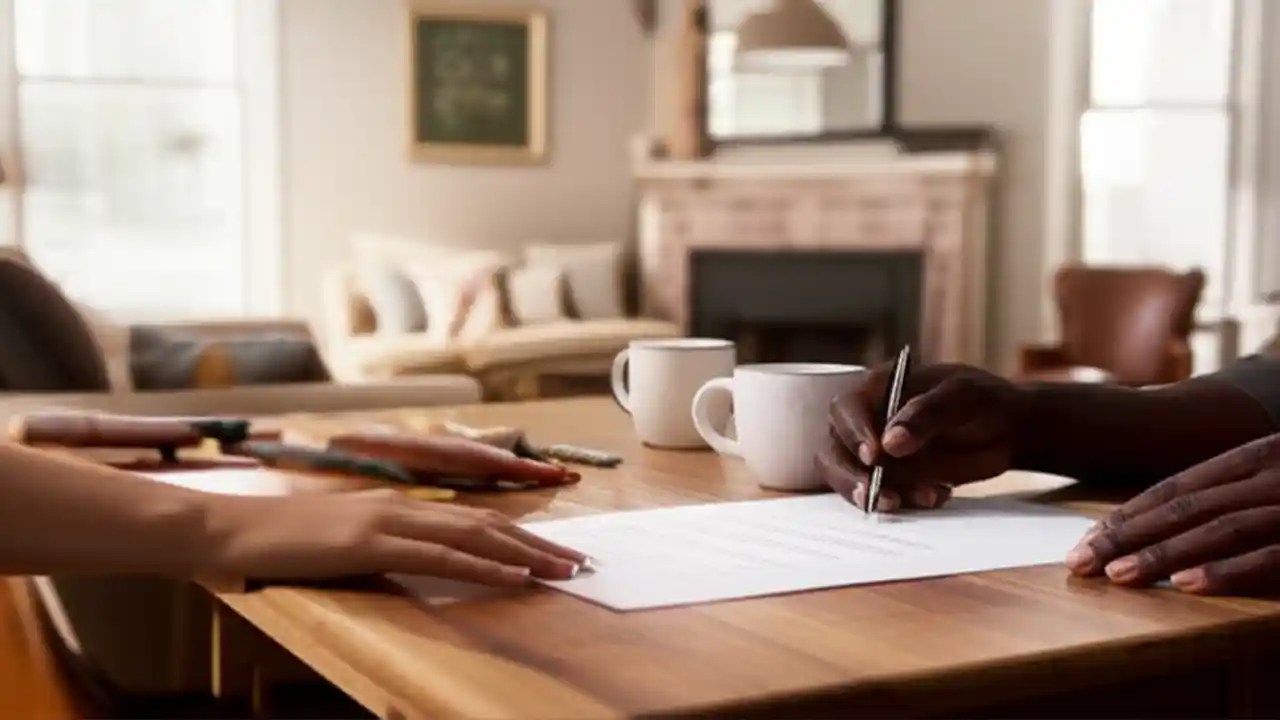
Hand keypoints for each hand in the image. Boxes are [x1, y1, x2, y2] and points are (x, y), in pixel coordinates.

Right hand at [205, 489, 585, 586]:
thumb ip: (380, 544)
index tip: (554, 551)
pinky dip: (483, 566)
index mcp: (398, 505)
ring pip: (475, 536)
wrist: (230, 530)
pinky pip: (440, 557)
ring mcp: (388, 521)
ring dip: (526, 553)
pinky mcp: (371, 543)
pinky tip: (514, 576)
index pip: (474, 518)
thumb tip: (413, 558)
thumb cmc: (280, 541)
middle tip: (579, 562)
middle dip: (540, 543)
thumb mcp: (342, 540)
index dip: (520, 534)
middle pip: (489, 522)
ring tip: (563, 569)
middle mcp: (402, 505)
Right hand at [818, 363, 1024, 510]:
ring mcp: (877, 454)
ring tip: (906, 502)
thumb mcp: (961, 397)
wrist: (1008, 430)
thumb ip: (926, 415)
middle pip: (834, 449)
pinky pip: (881, 496)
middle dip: (848, 476)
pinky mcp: (892, 479)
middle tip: (873, 495)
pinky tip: (936, 495)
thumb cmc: (982, 400)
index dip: (852, 431)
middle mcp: (868, 421)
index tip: (873, 455)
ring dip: (871, 495)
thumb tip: (890, 443)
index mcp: (878, 389)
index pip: (845, 409)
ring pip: (850, 478)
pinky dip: (904, 502)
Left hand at [1066, 433, 1279, 595]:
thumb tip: (1170, 519)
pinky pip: (1270, 557)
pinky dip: (1226, 571)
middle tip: (1079, 562)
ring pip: (1219, 528)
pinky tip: (1185, 584)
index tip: (1085, 542)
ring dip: (1163, 553)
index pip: (1178, 487)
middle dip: (1126, 535)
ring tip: (1117, 576)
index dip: (1128, 516)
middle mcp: (1271, 474)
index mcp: (1257, 456)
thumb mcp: (1274, 480)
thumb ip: (1235, 491)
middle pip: (1185, 507)